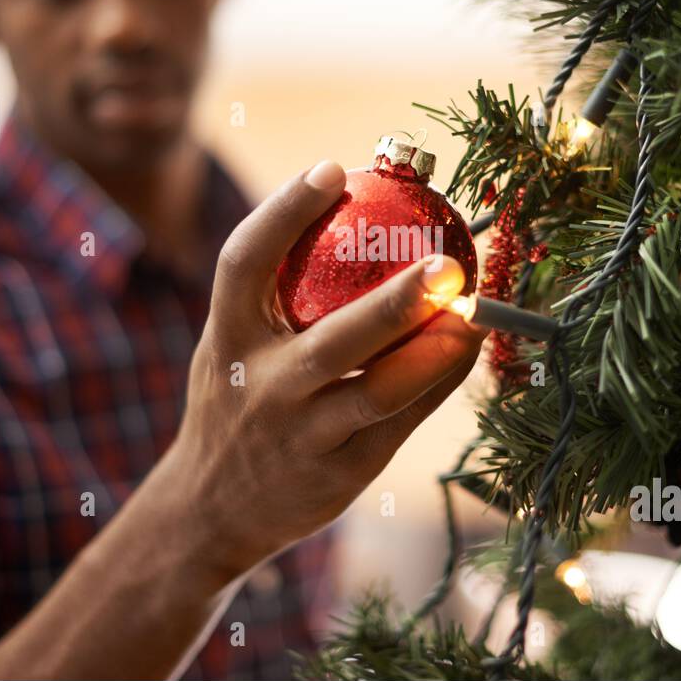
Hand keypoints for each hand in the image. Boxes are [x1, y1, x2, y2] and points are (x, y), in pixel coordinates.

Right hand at [159, 159, 486, 576]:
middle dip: (393, 302)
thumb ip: (271, 296)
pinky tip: (464, 348)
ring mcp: (302, 436)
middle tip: (445, 263)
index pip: (244, 263)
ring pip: (378, 393)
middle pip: (333, 340)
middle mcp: (260, 388)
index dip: (284, 211)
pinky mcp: (341, 474)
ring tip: (472, 315)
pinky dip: (437, 382)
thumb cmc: (232, 404)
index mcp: (226, 339)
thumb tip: (352, 214)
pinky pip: (400, 422)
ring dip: (432, 354)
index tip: (331, 168)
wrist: (208, 512)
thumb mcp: (228, 346)